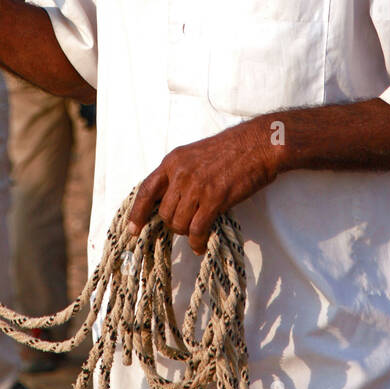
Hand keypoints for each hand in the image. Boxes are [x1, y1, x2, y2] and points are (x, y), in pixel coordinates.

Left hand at [126, 118, 278, 255]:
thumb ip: (180, 174)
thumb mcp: (195, 155)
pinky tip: (201, 243)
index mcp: (173, 161)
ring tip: (197, 231)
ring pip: (178, 223)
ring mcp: (196, 186)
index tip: (132, 229)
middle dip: (173, 224)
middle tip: (187, 224)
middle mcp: (180, 173)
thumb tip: (171, 201)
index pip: (146, 189)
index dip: (137, 212)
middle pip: (163, 212)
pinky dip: (197, 241)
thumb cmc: (230, 150)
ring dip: (186, 232)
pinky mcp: (214, 198)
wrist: (257, 144)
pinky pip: (197, 229)